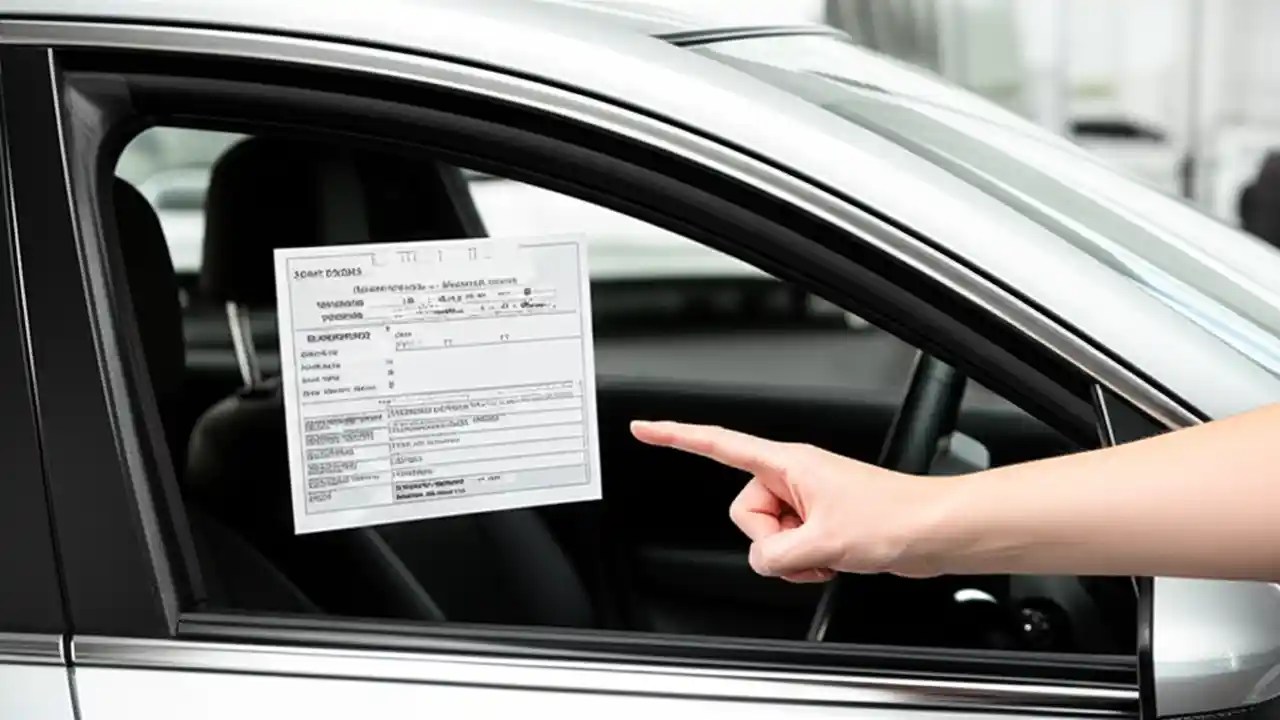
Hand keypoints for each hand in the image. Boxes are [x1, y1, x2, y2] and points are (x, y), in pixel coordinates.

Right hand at [630, 420, 952, 581]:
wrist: (933, 531)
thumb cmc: (895, 517)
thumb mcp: (823, 543)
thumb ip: (775, 555)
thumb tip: (761, 560)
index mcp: (788, 463)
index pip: (720, 444)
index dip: (677, 436)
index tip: (644, 429)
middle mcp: (793, 477)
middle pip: (744, 512)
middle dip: (769, 540)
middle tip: (807, 544)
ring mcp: (805, 500)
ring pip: (766, 536)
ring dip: (791, 555)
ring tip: (827, 553)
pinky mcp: (819, 521)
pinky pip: (789, 547)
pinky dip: (805, 562)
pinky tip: (832, 560)